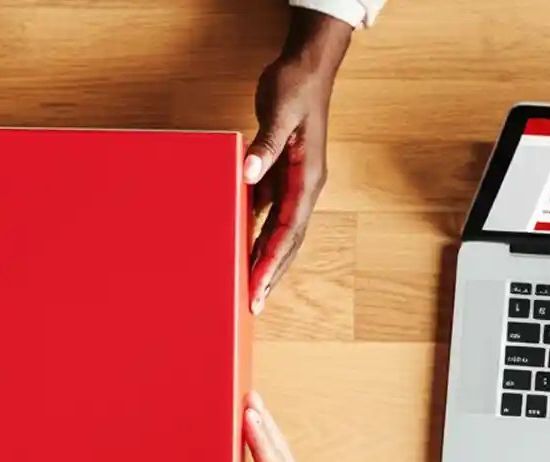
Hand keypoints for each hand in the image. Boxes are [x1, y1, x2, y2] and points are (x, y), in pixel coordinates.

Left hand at [245, 10, 352, 313]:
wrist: (306, 68)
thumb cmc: (296, 87)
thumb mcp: (279, 111)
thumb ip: (265, 145)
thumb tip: (249, 173)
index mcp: (307, 177)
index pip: (289, 229)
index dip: (273, 260)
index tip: (258, 284)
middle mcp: (304, 187)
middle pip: (288, 241)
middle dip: (272, 273)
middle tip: (255, 304)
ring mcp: (294, 184)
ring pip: (280, 232)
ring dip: (266, 259)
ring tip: (249, 288)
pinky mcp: (282, 176)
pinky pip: (269, 213)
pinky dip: (258, 234)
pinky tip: (242, 249)